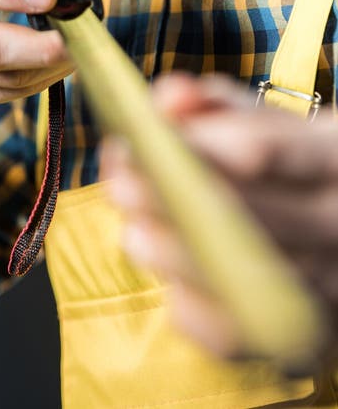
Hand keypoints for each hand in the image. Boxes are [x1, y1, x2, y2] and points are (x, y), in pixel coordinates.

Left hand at [99, 71, 337, 367]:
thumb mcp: (270, 123)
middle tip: (121, 186)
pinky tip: (173, 283)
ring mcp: (329, 284)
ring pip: (236, 280)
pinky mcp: (308, 339)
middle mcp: (337, 221)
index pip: (261, 149)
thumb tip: (166, 100)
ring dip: (170, 255)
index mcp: (330, 156)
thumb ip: (215, 104)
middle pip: (243, 217)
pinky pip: (237, 336)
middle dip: (167, 199)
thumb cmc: (293, 165)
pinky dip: (194, 311)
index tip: (140, 137)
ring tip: (135, 234)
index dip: (192, 145)